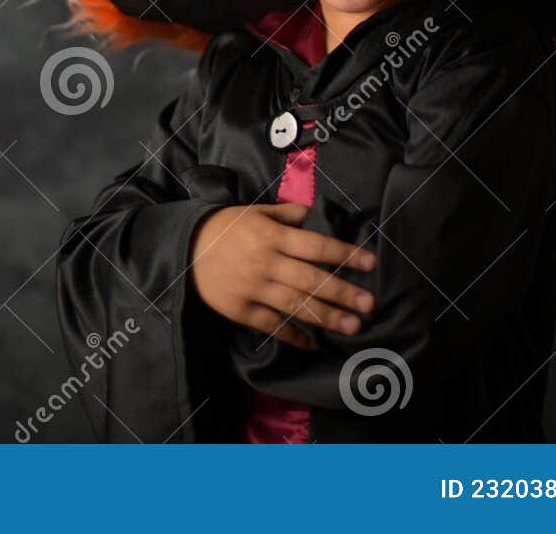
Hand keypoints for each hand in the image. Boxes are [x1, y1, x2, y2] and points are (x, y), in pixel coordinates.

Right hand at [187, 202, 376, 349]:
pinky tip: (314, 344)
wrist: (184, 248)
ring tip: (353, 327)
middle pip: (311, 279)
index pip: (316, 246)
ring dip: (326, 317)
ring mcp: (253, 289)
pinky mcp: (241, 310)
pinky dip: (293, 336)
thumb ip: (287, 214)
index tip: (371, 263)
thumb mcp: (255, 212)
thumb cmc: (225, 227)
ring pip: (295, 305)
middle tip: (370, 304)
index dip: (345, 254)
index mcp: (272, 236)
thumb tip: (314, 214)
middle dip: (342, 292)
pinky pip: (271, 326)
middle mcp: (266, 263)